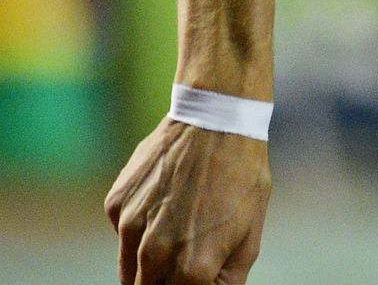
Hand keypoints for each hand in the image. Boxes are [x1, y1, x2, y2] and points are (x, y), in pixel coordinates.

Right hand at [106, 119, 270, 283]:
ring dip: (149, 266)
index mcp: (192, 267)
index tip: (199, 278)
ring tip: (177, 237)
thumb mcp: (250, 234)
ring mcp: (129, 228)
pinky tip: (164, 205)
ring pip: (129, 273)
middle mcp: (155, 253)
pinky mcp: (115, 205)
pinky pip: (122, 235)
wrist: (216, 121)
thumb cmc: (242, 177)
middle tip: (183, 266)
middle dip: (167, 284)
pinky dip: (138, 232)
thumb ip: (228, 279)